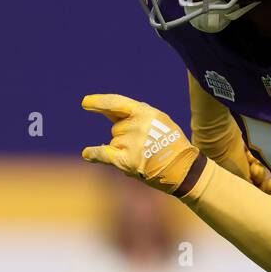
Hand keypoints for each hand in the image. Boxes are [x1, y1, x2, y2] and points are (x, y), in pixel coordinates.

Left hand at [80, 94, 200, 193]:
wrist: (184, 169)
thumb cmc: (172, 144)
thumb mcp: (160, 121)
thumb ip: (138, 115)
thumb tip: (110, 112)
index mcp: (146, 113)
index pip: (116, 103)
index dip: (99, 102)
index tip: (86, 102)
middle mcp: (137, 126)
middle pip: (116, 128)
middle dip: (125, 135)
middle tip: (146, 145)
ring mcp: (132, 144)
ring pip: (114, 143)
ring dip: (124, 149)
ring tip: (144, 155)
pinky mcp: (128, 161)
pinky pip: (104, 154)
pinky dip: (94, 154)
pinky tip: (86, 153)